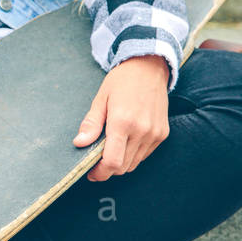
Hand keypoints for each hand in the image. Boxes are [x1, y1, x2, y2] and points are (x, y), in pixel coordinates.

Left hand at [74, 55, 170, 181]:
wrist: (149, 68)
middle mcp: (142, 130)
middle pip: (123, 167)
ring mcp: (154, 133)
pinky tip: (124, 143)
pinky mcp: (162, 133)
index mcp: (123, 122)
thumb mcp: (100, 99)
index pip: (112, 162)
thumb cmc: (121, 82)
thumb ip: (91, 124)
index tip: (91, 173)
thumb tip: (79, 143)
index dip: (100, 173)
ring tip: (109, 152)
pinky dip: (132, 155)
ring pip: (134, 163)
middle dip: (107, 170)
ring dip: (120, 163)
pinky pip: (144, 155)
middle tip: (96, 164)